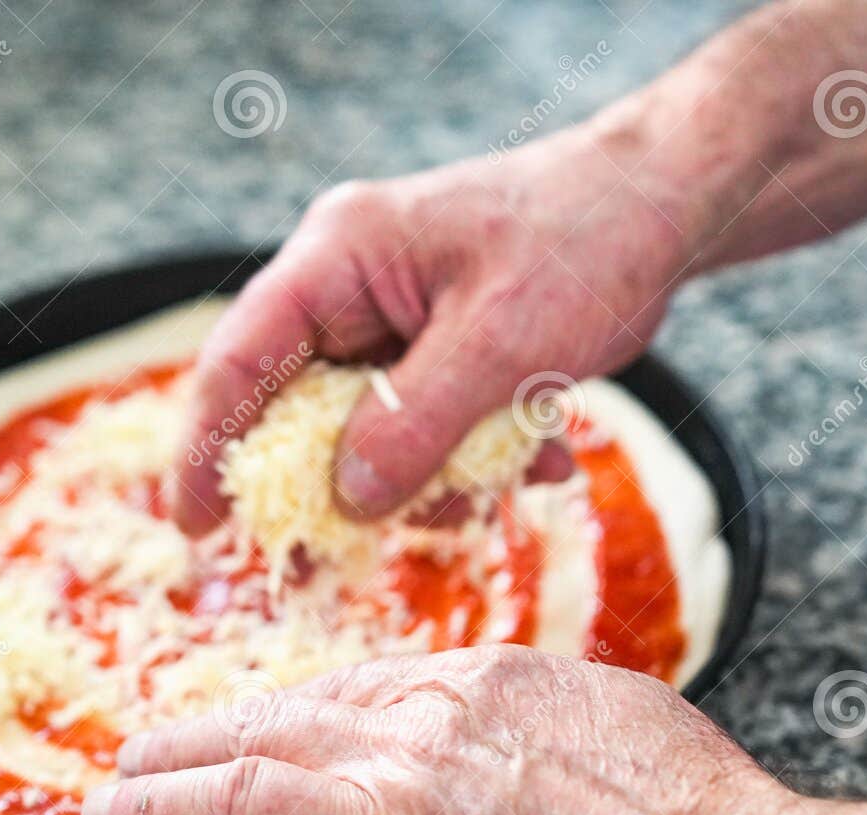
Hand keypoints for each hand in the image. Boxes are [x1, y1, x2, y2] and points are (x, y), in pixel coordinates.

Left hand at [79, 645, 793, 814]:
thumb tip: (500, 719)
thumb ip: (532, 709)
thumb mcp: (616, 716)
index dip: (285, 709)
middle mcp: (412, 745)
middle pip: (270, 729)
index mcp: (475, 687)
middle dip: (191, 741)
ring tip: (109, 814)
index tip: (254, 724)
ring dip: (158, 806)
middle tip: (140, 754)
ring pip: (238, 800)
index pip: (348, 687)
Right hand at [173, 125, 691, 532]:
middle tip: (335, 559)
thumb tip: (344, 503)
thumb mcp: (499, 345)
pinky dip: (478, 459)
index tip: (198, 528)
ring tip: (496, 485)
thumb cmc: (585, 243)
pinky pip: (431, 427)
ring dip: (431, 478)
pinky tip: (546, 458)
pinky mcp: (445, 350)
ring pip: (373, 432)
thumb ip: (414, 426)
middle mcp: (355, 287)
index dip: (208, 448)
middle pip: (302, 408)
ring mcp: (400, 320)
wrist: (669, 203)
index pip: (240, 359)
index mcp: (340, 256)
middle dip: (334, 487)